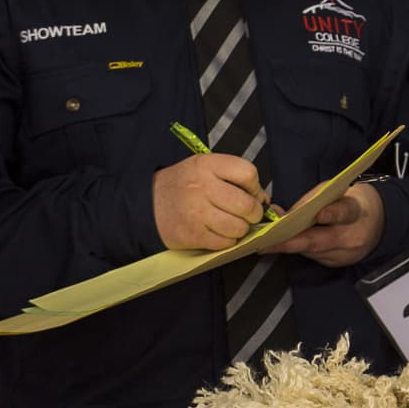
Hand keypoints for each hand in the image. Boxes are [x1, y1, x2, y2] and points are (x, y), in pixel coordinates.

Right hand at [153, 152, 268, 249]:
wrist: (145, 204)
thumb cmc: (182, 186)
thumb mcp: (203, 168)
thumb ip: (233, 177)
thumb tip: (263, 198)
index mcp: (207, 165)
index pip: (248, 173)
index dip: (255, 187)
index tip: (251, 193)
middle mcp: (202, 187)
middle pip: (247, 205)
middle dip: (254, 213)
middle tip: (247, 214)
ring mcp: (196, 212)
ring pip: (238, 227)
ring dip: (241, 229)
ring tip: (231, 223)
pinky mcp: (192, 234)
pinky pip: (224, 242)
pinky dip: (227, 240)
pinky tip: (218, 233)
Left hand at [270, 180, 384, 266]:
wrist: (379, 223)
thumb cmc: (352, 203)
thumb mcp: (335, 192)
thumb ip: (311, 200)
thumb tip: (280, 214)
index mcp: (355, 211)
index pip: (345, 212)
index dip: (332, 214)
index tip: (320, 215)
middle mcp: (352, 236)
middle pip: (321, 241)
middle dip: (292, 242)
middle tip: (268, 243)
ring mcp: (346, 254)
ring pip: (312, 251)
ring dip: (290, 246)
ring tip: (267, 243)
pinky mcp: (338, 263)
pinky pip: (314, 256)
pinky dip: (300, 250)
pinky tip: (287, 245)